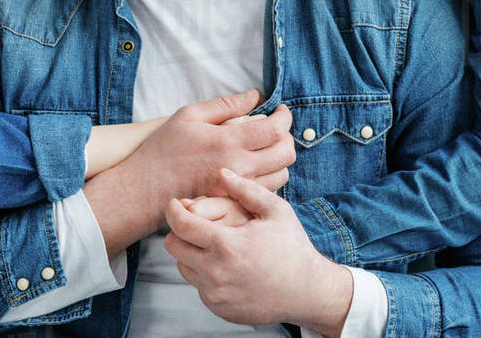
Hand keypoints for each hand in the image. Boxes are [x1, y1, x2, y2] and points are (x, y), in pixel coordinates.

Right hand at [108, 90, 294, 228]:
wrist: (144, 190)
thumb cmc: (163, 149)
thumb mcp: (189, 116)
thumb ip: (225, 105)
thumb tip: (254, 96)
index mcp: (228, 142)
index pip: (275, 129)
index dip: (285, 117)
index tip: (281, 110)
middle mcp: (239, 168)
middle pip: (285, 153)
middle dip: (288, 136)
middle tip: (276, 128)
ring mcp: (238, 190)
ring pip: (281, 175)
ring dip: (280, 158)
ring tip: (267, 147)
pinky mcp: (234, 204)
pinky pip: (267, 192)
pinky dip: (269, 176)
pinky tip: (255, 167)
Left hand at [164, 168, 353, 335]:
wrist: (307, 291)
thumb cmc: (293, 247)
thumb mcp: (276, 211)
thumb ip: (246, 190)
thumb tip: (222, 173)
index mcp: (227, 245)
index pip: (181, 226)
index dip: (173, 211)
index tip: (176, 204)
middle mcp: (216, 272)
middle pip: (174, 247)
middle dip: (180, 231)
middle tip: (195, 223)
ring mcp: (216, 293)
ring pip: (183, 267)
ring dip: (191, 253)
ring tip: (213, 244)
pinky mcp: (219, 308)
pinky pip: (198, 286)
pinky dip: (204, 273)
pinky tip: (226, 265)